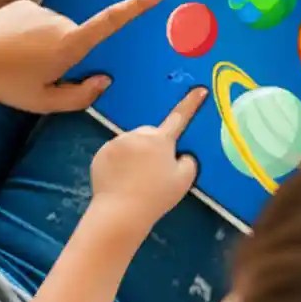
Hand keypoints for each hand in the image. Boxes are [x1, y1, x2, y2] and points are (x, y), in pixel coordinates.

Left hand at [0, 0, 163, 112]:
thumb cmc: (7, 82)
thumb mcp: (44, 101)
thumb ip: (80, 96)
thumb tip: (103, 81)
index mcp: (70, 44)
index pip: (109, 23)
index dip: (135, 7)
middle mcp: (60, 22)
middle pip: (77, 38)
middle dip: (66, 54)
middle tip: (39, 75)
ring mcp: (42, 10)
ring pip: (57, 29)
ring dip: (46, 44)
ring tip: (19, 62)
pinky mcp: (26, 5)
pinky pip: (39, 21)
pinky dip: (31, 34)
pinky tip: (11, 47)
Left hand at [86, 87, 206, 239]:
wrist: (120, 212)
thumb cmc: (156, 197)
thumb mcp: (184, 181)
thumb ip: (188, 162)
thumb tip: (181, 154)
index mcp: (160, 140)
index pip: (179, 117)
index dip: (191, 103)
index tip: (199, 89)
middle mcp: (138, 134)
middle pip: (150, 134)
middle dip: (153, 146)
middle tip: (154, 172)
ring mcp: (116, 142)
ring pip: (131, 143)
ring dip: (135, 154)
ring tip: (135, 180)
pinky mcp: (101, 152)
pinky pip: (115, 152)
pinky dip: (119, 162)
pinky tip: (120, 180)